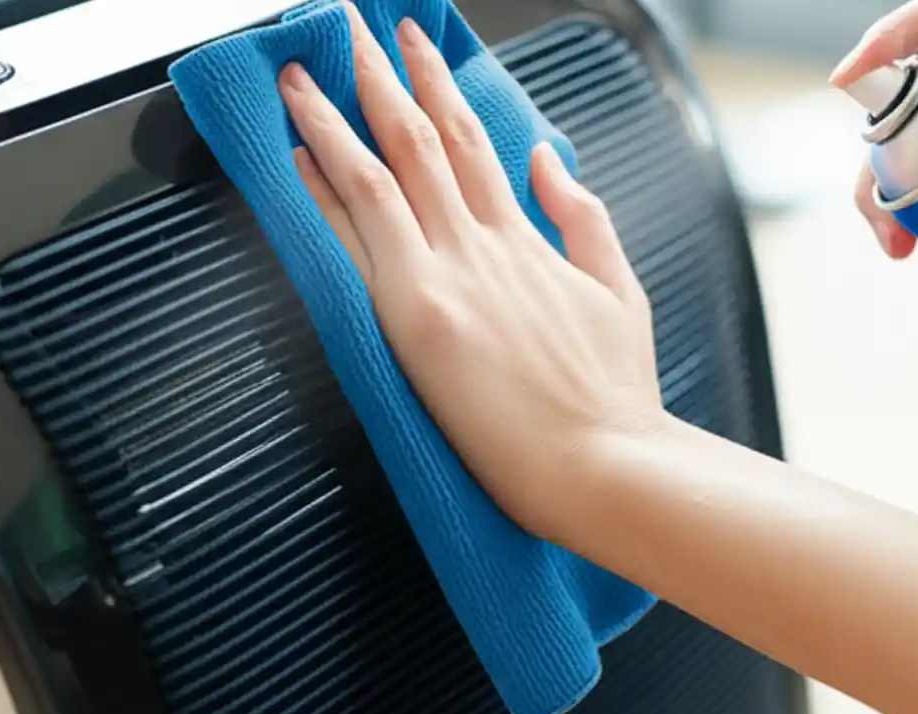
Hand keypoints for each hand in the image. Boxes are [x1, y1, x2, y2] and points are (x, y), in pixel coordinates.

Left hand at [277, 3, 663, 539]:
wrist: (608, 465)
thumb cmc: (614, 397)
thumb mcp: (620, 290)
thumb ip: (582, 216)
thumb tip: (547, 160)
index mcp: (528, 240)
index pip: (474, 141)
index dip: (439, 86)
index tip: (415, 46)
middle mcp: (484, 244)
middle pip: (424, 138)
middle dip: (384, 73)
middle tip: (351, 25)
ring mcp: (449, 274)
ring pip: (384, 169)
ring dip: (339, 111)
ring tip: (302, 66)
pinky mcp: (417, 315)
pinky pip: (362, 230)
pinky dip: (327, 184)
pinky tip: (297, 151)